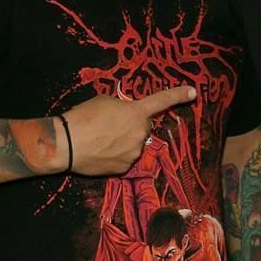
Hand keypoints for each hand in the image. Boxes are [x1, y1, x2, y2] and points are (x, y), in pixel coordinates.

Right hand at [63, 86, 195, 175]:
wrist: (66, 144)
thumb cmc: (84, 117)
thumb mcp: (105, 101)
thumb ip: (122, 106)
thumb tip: (127, 114)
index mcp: (137, 113)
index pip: (162, 100)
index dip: (178, 95)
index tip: (193, 92)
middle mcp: (140, 133)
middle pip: (144, 125)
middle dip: (133, 123)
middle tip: (111, 123)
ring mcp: (133, 153)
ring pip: (134, 142)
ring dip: (124, 139)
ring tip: (101, 138)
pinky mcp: (124, 168)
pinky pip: (126, 157)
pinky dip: (117, 153)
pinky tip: (101, 150)